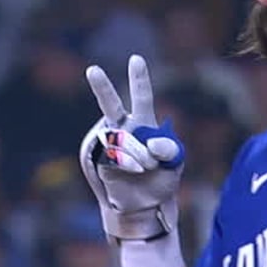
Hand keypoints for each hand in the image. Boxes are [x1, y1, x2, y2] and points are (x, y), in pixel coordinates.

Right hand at [78, 55, 185, 242]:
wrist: (142, 207)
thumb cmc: (160, 180)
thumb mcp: (174, 163)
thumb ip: (169, 148)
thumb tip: (152, 144)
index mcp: (143, 123)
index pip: (141, 97)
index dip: (139, 78)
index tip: (135, 59)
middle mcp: (122, 129)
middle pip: (111, 105)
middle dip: (102, 88)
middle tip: (92, 70)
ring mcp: (109, 145)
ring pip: (123, 140)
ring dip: (139, 156)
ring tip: (145, 168)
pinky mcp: (100, 161)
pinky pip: (114, 155)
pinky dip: (128, 163)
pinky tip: (133, 171)